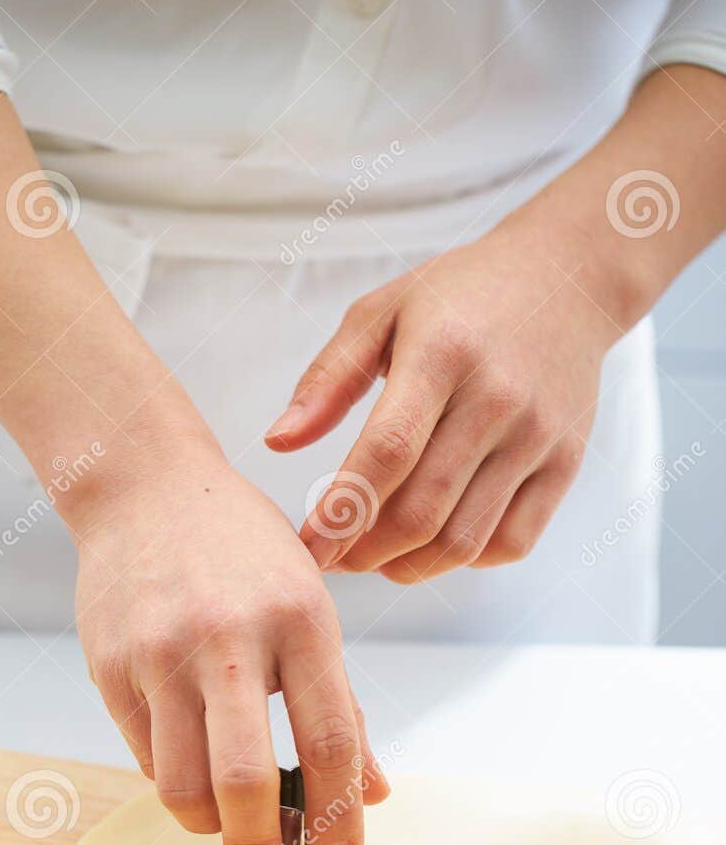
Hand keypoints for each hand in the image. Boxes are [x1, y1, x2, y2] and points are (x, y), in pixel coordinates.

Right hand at [74, 450, 388, 844]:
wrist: (145, 488)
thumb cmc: (241, 551)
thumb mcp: (309, 604)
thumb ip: (340, 702)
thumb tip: (369, 793)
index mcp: (299, 619)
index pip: (328, 738)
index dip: (339, 813)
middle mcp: (229, 638)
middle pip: (244, 779)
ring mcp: (162, 655)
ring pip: (181, 785)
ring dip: (208, 827)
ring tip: (225, 827)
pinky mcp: (112, 668)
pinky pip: (145, 757)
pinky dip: (173, 781)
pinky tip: (190, 768)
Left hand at [265, 218, 621, 580]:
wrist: (565, 279)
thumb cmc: (460, 297)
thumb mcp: (381, 312)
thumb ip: (327, 378)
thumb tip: (278, 441)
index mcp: (443, 352)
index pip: (387, 452)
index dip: (342, 512)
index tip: (309, 547)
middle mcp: (497, 398)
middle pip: (422, 510)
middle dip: (365, 552)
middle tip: (336, 555)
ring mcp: (538, 435)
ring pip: (463, 540)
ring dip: (408, 566)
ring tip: (376, 554)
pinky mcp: (566, 463)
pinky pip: (511, 542)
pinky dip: (463, 560)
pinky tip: (434, 541)